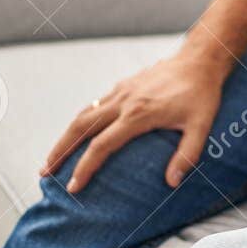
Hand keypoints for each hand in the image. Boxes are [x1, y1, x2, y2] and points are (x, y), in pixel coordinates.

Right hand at [42, 47, 230, 193]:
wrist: (199, 60)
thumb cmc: (202, 94)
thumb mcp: (201, 126)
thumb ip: (187, 155)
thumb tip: (172, 182)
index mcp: (138, 114)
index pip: (102, 145)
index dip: (85, 167)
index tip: (73, 187)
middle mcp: (123, 102)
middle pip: (80, 128)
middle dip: (60, 152)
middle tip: (45, 173)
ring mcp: (120, 92)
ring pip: (83, 116)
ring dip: (65, 137)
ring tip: (53, 158)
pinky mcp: (122, 86)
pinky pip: (94, 106)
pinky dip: (81, 122)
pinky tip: (77, 135)